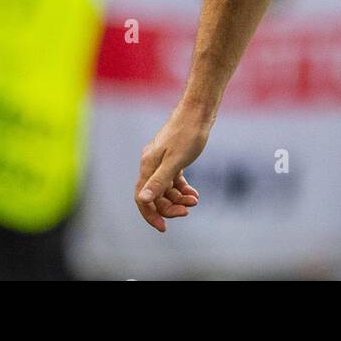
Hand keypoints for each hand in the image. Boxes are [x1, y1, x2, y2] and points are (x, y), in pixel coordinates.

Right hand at [134, 105, 207, 231]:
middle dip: (170, 207)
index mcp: (147, 166)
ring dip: (179, 198)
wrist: (198, 112)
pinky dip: (183, 189)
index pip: (142, 198)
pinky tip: (194, 194)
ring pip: (166, 189)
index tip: (164, 227)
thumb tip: (143, 199)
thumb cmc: (187, 134)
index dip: (151, 214)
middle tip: (188, 210)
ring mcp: (161, 161)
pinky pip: (174, 180)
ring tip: (195, 200)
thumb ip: (159, 181)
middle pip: (155, 195)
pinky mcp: (173, 158)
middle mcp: (151, 164)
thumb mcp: (175, 161)